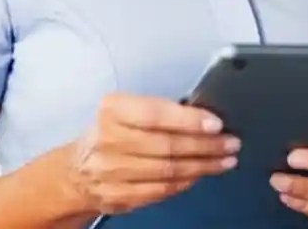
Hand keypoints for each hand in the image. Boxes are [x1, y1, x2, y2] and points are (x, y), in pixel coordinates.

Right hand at [64, 93, 240, 215]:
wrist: (77, 170)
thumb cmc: (111, 133)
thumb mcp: (126, 111)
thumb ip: (159, 112)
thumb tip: (202, 116)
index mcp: (112, 111)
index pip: (155, 114)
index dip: (189, 119)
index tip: (216, 123)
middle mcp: (108, 140)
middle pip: (167, 145)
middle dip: (206, 146)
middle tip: (230, 143)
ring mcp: (111, 172)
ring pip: (168, 171)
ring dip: (202, 166)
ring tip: (224, 160)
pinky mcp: (118, 195)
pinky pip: (161, 190)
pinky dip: (186, 183)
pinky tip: (200, 174)